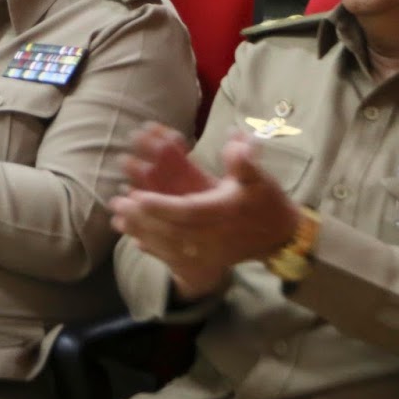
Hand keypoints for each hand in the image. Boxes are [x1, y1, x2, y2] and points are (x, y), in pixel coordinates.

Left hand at [110, 129, 300, 300]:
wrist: (281, 238)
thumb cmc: (267, 203)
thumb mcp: (260, 177)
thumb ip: (245, 159)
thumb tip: (235, 138)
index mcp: (221, 212)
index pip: (186, 211)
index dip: (161, 206)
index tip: (137, 196)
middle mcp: (211, 236)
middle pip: (170, 229)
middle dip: (142, 218)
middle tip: (118, 203)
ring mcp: (207, 251)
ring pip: (168, 244)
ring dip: (141, 231)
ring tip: (118, 219)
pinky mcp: (205, 260)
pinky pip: (174, 257)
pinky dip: (153, 248)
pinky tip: (134, 241)